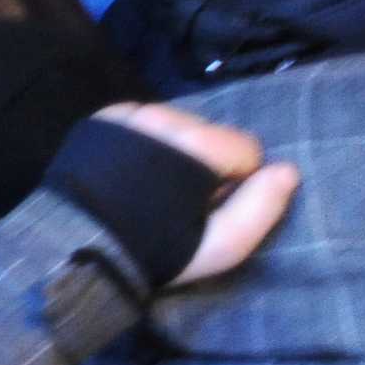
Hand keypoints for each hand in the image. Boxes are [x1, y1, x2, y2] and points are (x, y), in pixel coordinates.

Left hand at [89, 101, 299, 284]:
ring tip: (153, 186)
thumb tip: (288, 170)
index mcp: (196, 144)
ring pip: (178, 122)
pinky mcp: (103, 117)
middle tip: (178, 199)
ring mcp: (129, 113)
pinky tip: (132, 170)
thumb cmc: (155, 251)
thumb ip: (261, 209)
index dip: (236, 181)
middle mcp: (163, 117)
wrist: (75, 246)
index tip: (209, 206)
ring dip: (176, 148)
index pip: (246, 147)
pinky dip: (146, 139)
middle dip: (206, 162)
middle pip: (211, 131)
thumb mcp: (219, 246)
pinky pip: (143, 119)